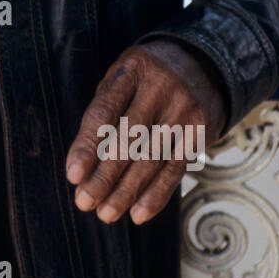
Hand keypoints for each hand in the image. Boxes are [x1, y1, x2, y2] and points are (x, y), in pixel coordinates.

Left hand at [65, 41, 227, 225]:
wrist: (205, 64)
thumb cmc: (147, 78)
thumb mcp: (123, 76)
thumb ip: (104, 111)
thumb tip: (83, 164)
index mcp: (132, 69)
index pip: (104, 111)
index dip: (87, 146)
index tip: (73, 175)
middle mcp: (161, 88)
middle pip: (128, 139)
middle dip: (104, 176)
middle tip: (84, 202)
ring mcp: (184, 110)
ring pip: (151, 159)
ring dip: (126, 192)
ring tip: (105, 213)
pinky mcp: (200, 132)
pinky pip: (175, 168)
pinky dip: (155, 194)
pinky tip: (137, 213)